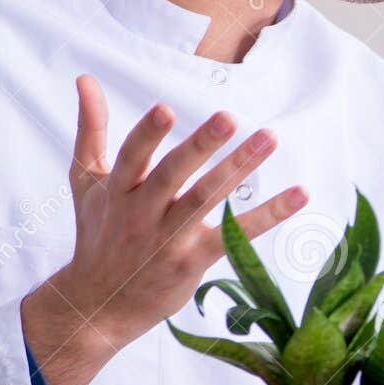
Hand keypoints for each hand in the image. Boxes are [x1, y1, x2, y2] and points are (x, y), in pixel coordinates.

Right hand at [22, 75, 306, 384]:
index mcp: (118, 189)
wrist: (98, 305)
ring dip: (239, 168)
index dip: (148, 135)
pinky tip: (299, 195)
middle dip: (200, 147)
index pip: (133, 157)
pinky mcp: (193, 260)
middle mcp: (142, 213)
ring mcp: (169, 238)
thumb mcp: (87, 182)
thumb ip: (91, 130)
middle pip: (173, 176)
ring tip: (269, 138)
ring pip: (206, 199)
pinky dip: (269, 215)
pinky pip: (235, 235)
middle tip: (228, 118)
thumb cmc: (98, 234)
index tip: (166, 109)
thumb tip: (85, 78)